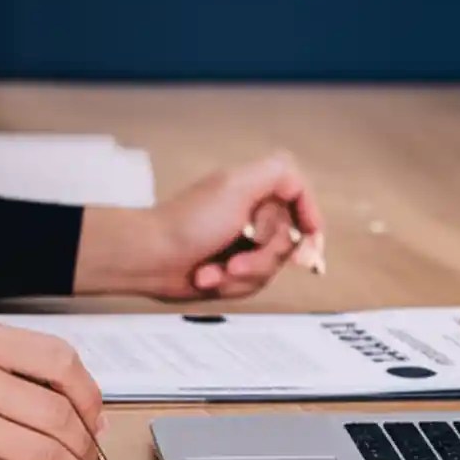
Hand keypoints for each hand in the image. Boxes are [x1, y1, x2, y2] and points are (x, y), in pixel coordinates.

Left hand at [73, 150, 323, 299]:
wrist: (150, 259)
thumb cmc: (186, 224)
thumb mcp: (236, 187)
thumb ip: (277, 174)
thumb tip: (302, 186)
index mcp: (255, 190)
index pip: (300, 199)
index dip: (310, 221)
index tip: (310, 240)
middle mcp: (252, 216)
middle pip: (289, 242)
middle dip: (262, 257)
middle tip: (237, 258)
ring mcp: (243, 245)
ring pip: (271, 268)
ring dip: (242, 274)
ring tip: (215, 270)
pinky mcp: (232, 270)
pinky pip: (252, 285)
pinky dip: (228, 285)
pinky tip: (207, 276)